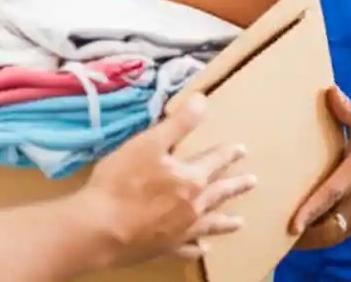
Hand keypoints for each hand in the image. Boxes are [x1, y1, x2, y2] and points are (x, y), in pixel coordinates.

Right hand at [78, 94, 256, 266]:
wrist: (99, 228)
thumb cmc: (121, 182)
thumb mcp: (149, 143)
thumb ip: (179, 123)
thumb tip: (203, 100)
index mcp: (191, 179)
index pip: (215, 161)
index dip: (228, 153)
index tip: (242, 149)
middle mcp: (193, 206)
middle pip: (219, 193)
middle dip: (235, 185)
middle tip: (252, 182)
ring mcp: (181, 231)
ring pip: (210, 224)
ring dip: (225, 222)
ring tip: (238, 222)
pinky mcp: (166, 248)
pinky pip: (188, 249)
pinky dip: (197, 248)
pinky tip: (204, 250)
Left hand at [290, 86, 350, 249]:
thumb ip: (347, 111)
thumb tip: (330, 90)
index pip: (331, 196)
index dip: (311, 211)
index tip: (292, 225)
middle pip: (330, 227)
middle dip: (305, 236)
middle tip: (275, 236)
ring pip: (333, 237)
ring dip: (309, 242)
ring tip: (281, 241)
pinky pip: (338, 237)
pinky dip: (319, 241)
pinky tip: (299, 239)